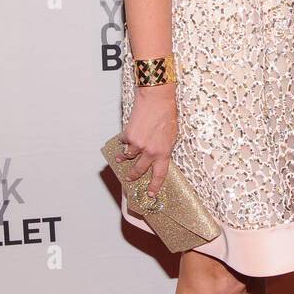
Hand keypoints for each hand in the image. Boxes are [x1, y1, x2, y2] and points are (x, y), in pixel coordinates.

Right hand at [119, 84, 177, 199]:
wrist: (157, 100)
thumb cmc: (167, 115)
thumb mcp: (171, 136)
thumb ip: (164, 148)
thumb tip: (157, 155)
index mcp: (164, 153)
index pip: (159, 175)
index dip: (154, 186)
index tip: (150, 194)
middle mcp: (150, 152)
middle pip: (139, 170)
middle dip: (133, 175)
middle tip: (130, 178)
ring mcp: (138, 145)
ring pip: (128, 157)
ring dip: (124, 158)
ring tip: (121, 159)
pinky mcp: (128, 136)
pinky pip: (124, 142)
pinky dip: (124, 140)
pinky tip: (125, 138)